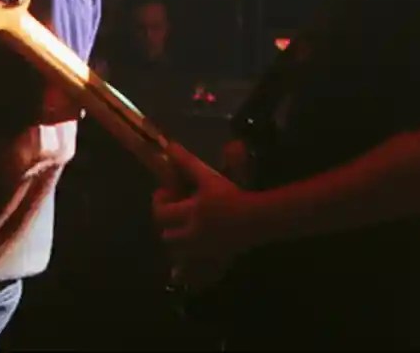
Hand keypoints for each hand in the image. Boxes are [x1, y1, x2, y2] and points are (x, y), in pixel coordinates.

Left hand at [152, 142, 257, 287]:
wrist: (260, 218)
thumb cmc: (233, 195)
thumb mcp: (209, 177)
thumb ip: (187, 163)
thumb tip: (168, 147)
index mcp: (189, 214)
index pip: (161, 213)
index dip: (159, 201)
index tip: (166, 193)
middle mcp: (192, 235)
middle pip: (167, 237)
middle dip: (167, 225)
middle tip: (176, 212)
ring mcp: (202, 250)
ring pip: (178, 253)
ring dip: (177, 243)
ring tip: (186, 229)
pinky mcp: (214, 259)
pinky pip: (195, 272)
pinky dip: (187, 272)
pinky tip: (187, 269)